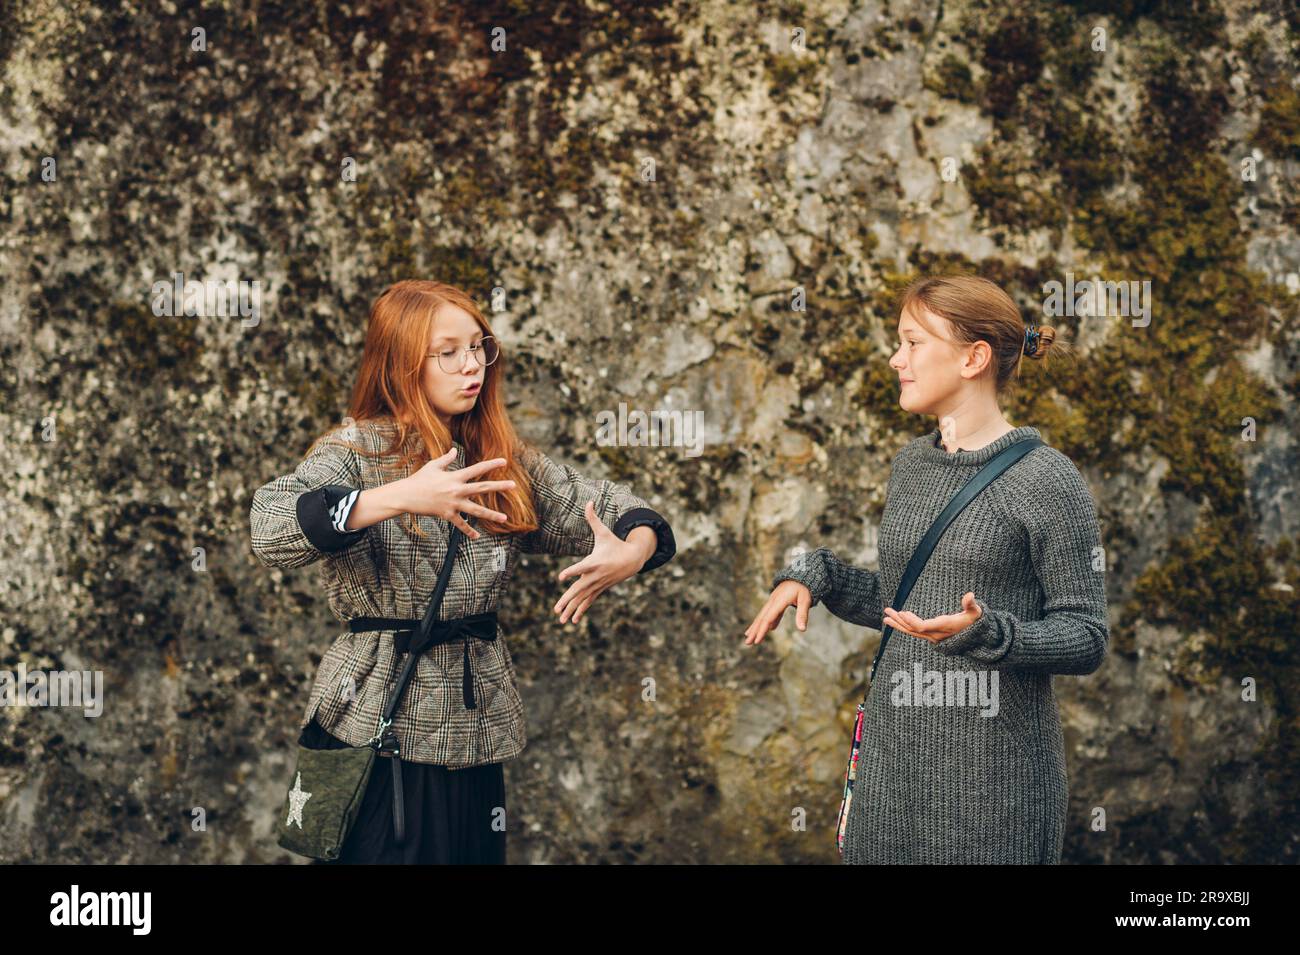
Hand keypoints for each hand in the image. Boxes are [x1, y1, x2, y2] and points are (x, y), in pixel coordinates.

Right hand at [399, 449, 515, 540]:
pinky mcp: (447, 515)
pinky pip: (461, 525)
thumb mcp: (433, 466)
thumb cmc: (419, 479)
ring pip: (476, 510)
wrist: (406, 495)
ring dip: (492, 514)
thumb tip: (454, 450)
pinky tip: (478, 537)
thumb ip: (446, 459)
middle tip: (514, 485)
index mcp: (454, 477)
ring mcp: (453, 504)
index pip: (477, 469)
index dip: (491, 464)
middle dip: (499, 486)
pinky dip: (469, 531)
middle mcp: (456, 490)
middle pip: (482, 488)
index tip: (504, 461)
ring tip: (505, 518)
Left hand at [553, 501, 648, 623]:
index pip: (581, 567)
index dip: (571, 571)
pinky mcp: (599, 589)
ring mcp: (597, 585)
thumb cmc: (614, 544)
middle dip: (567, 599)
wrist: (633, 559)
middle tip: (556, 609)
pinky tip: (572, 620)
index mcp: (595, 562)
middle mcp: (595, 576)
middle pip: (578, 589)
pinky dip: (580, 611)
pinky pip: (588, 602)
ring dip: (571, 609)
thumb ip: (593, 518)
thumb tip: (589, 501)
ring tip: (560, 619)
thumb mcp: (604, 532)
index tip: (561, 577)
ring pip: (582, 599)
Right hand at [743, 580, 811, 644]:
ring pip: (762, 615)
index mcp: (779, 601)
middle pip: (761, 618)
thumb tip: (802, 630)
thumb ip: (802, 614)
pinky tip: (766, 629)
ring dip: (755, 627)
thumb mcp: (805, 600)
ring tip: (748, 637)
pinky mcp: (776, 601)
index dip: (762, 630)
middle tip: (747, 643)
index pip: (768, 618)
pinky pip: (768, 613)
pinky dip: (764, 621)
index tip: (757, 641)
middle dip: (754, 631)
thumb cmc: (804, 587)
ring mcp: (773, 600)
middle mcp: (773, 601)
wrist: (802, 573)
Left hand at [882, 592, 981, 643]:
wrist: (975, 637)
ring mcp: (932, 636)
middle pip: (913, 630)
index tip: (902, 613)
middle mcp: (935, 634)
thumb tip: (970, 595)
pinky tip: (896, 620)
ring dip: (898, 624)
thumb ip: (971, 604)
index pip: (923, 627)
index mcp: (943, 627)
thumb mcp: (975, 612)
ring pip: (911, 631)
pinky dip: (904, 626)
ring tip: (885, 616)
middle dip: (899, 621)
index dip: (912, 622)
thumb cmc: (974, 621)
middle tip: (886, 612)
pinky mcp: (930, 635)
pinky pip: (914, 631)